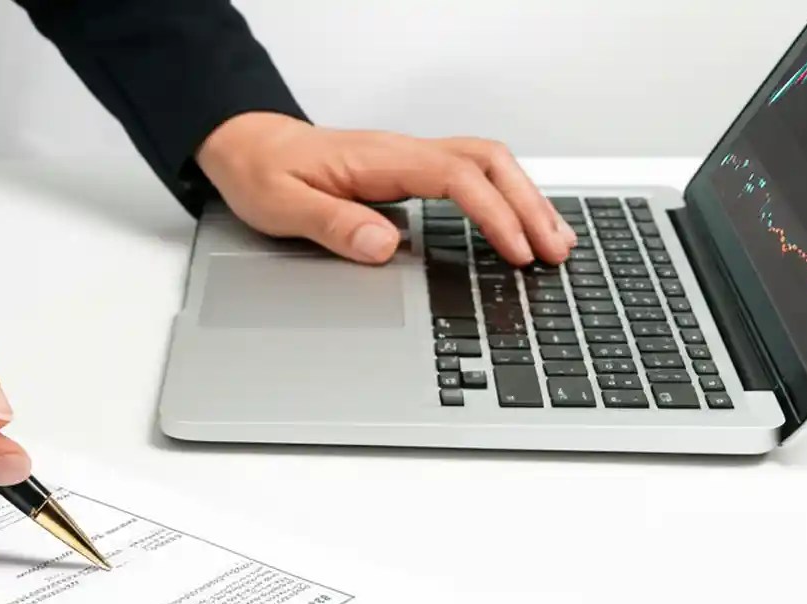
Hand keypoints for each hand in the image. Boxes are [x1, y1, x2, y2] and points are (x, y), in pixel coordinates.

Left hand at [195, 112, 576, 266]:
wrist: (250, 147)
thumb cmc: (265, 174)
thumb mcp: (284, 206)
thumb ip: (333, 224)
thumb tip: (384, 244)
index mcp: (381, 159)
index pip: (457, 178)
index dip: (494, 214)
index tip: (516, 251)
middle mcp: (404, 153)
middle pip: (489, 162)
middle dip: (529, 205)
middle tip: (556, 251)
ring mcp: (411, 159)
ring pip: (488, 164)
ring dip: (525, 199)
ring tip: (555, 242)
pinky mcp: (412, 171)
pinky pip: (473, 176)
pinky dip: (505, 198)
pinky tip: (518, 226)